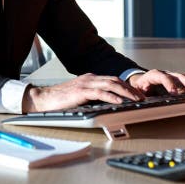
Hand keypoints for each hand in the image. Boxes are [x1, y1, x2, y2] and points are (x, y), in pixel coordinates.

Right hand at [22, 73, 146, 112]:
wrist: (42, 99)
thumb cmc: (59, 100)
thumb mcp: (79, 96)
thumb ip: (92, 97)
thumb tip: (107, 104)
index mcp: (89, 79)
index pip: (112, 80)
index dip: (126, 86)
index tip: (136, 94)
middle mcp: (89, 78)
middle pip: (115, 80)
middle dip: (130, 88)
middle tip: (142, 96)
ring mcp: (85, 84)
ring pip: (110, 85)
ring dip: (126, 92)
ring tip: (136, 99)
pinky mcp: (80, 92)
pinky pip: (100, 93)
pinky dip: (112, 96)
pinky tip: (120, 101)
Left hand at [127, 69, 184, 95]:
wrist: (140, 81)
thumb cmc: (138, 87)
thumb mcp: (135, 91)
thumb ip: (138, 96)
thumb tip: (140, 101)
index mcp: (153, 75)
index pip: (161, 76)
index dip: (168, 83)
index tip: (173, 92)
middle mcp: (165, 74)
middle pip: (178, 76)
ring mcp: (172, 77)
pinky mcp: (178, 82)